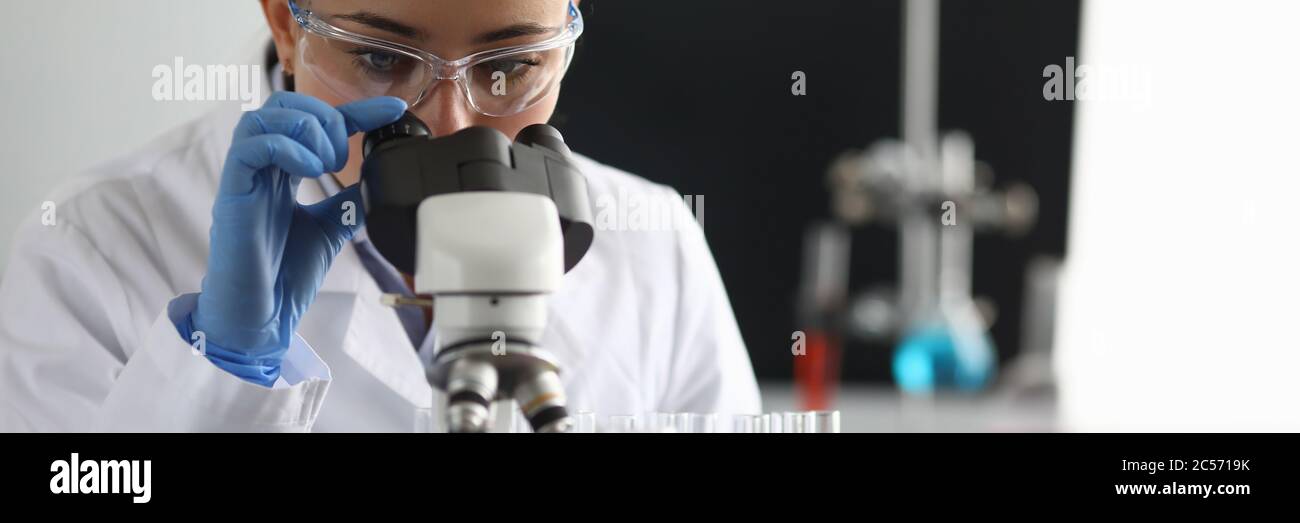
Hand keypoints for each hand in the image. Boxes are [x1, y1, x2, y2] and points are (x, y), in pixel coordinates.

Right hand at [187, 91, 406, 385]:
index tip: (394, 111)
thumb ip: (347, 202)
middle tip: (343, 156)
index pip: (316, 123)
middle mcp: (261, 169)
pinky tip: (309, 171)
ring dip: (306, 130)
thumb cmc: (284, 276)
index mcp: (282, 172)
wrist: (263, 318)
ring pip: (263, 117)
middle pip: (283, 105)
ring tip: (325, 164)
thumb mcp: (330, 230)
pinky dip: (286, 148)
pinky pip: (250, 147)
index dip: (357, 111)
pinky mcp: (233, 195)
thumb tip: (374, 183)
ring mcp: (245, 179)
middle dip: (324, 117)